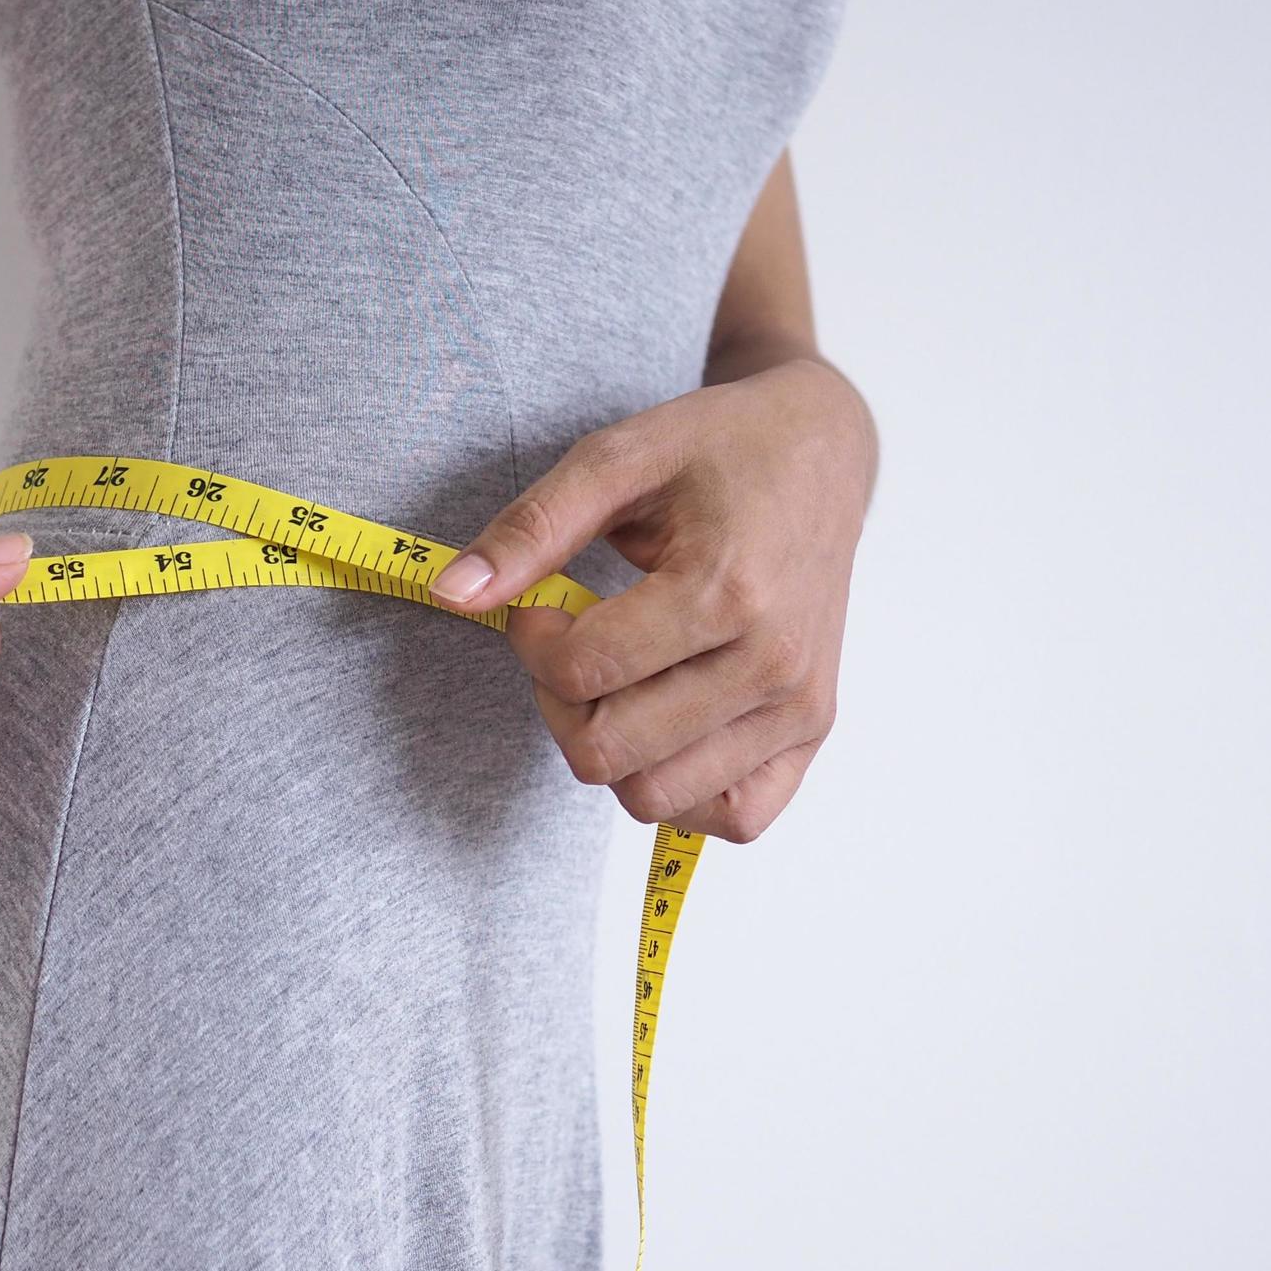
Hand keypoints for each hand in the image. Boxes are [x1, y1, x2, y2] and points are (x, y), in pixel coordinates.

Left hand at [428, 358, 875, 841]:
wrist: (821, 453)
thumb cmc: (720, 450)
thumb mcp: (617, 457)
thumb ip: (531, 528)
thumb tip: (449, 593)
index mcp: (728, 590)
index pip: (585, 672)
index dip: (532, 641)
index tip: (541, 605)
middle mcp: (773, 664)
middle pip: (610, 753)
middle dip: (560, 702)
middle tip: (572, 645)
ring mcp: (799, 708)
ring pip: (657, 799)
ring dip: (610, 750)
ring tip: (619, 680)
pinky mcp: (811, 732)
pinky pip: (734, 819)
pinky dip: (681, 791)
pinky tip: (663, 724)